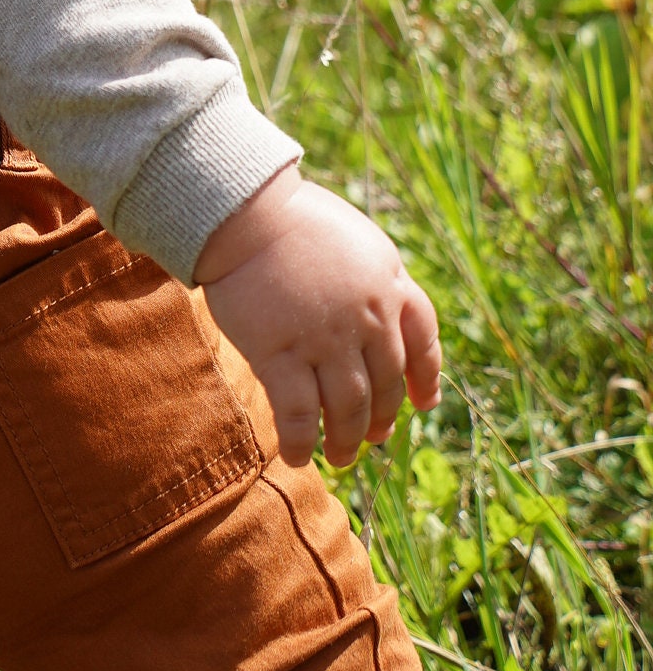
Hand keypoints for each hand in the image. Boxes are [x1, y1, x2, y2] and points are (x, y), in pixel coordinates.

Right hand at [195, 170, 441, 468]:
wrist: (244, 212)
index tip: (422, 403)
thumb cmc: (294, 219)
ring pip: (347, 408)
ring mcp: (324, 340)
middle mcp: (365, 319)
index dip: (426, 378)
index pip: (423, 342)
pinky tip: (298, 456)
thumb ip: (379, 277)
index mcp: (388, 286)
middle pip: (383, 385)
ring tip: (341, 457)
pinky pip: (298, 413)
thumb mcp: (357, 238)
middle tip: (373, 438)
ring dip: (346, 440)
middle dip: (381, 419)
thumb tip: (388, 308)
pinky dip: (301, 441)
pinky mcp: (280, 354)